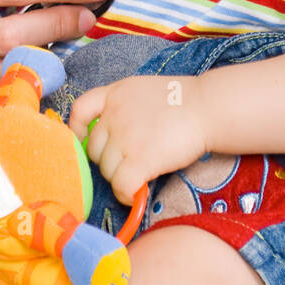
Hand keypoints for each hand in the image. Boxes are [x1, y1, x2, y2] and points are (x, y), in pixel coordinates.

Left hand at [68, 74, 210, 204]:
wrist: (208, 108)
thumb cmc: (182, 101)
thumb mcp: (142, 90)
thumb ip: (122, 106)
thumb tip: (110, 133)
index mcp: (115, 94)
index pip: (79, 110)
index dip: (76, 130)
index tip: (85, 141)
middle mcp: (114, 114)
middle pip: (95, 150)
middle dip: (109, 159)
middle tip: (131, 160)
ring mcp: (125, 137)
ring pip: (107, 171)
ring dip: (120, 176)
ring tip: (141, 171)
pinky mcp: (140, 159)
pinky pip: (121, 186)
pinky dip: (126, 193)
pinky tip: (136, 190)